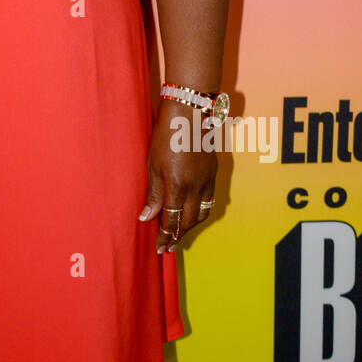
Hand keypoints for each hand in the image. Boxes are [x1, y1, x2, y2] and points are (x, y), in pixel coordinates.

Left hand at [138, 103, 216, 253]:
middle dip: (178, 236)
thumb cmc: (166, 135)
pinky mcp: (213, 173)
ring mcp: (208, 180)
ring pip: (202, 213)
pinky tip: (192, 213)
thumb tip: (147, 218)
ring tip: (179, 234)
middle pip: (188, 221)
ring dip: (190, 226)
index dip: (165, 236)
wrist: (189, 112)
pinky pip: (210, 200)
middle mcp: (197, 187)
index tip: (159, 248)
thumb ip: (154, 194)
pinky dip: (200, 212)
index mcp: (179, 186)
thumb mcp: (153, 164)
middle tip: (167, 247)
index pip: (172, 220)